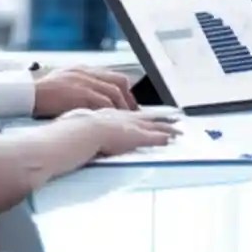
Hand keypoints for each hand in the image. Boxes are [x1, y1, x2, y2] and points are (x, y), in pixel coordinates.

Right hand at [33, 66, 136, 117]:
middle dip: (128, 99)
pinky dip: (110, 112)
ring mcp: (83, 81)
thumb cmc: (39, 95)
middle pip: (118, 82)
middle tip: (132, 113)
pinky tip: (112, 121)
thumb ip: (78, 88)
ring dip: (122, 107)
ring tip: (125, 121)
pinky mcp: (80, 93)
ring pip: (113, 92)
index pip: (112, 76)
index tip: (127, 103)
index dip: (123, 91)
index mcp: (82, 70)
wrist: (24, 95)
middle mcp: (85, 73)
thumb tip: (91, 103)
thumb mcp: (61, 84)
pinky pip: (103, 102)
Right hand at [61, 108, 181, 156]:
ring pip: (153, 123)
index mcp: (110, 112)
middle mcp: (123, 116)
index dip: (141, 114)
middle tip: (174, 119)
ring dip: (166, 127)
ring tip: (178, 131)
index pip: (130, 111)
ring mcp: (130, 125)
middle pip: (146, 115)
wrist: (78, 128)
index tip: (150, 116)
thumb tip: (78, 127)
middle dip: (161, 118)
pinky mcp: (135, 136)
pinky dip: (162, 137)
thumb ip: (83, 122)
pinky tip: (170, 140)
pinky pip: (153, 136)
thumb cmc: (74, 128)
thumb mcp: (78, 121)